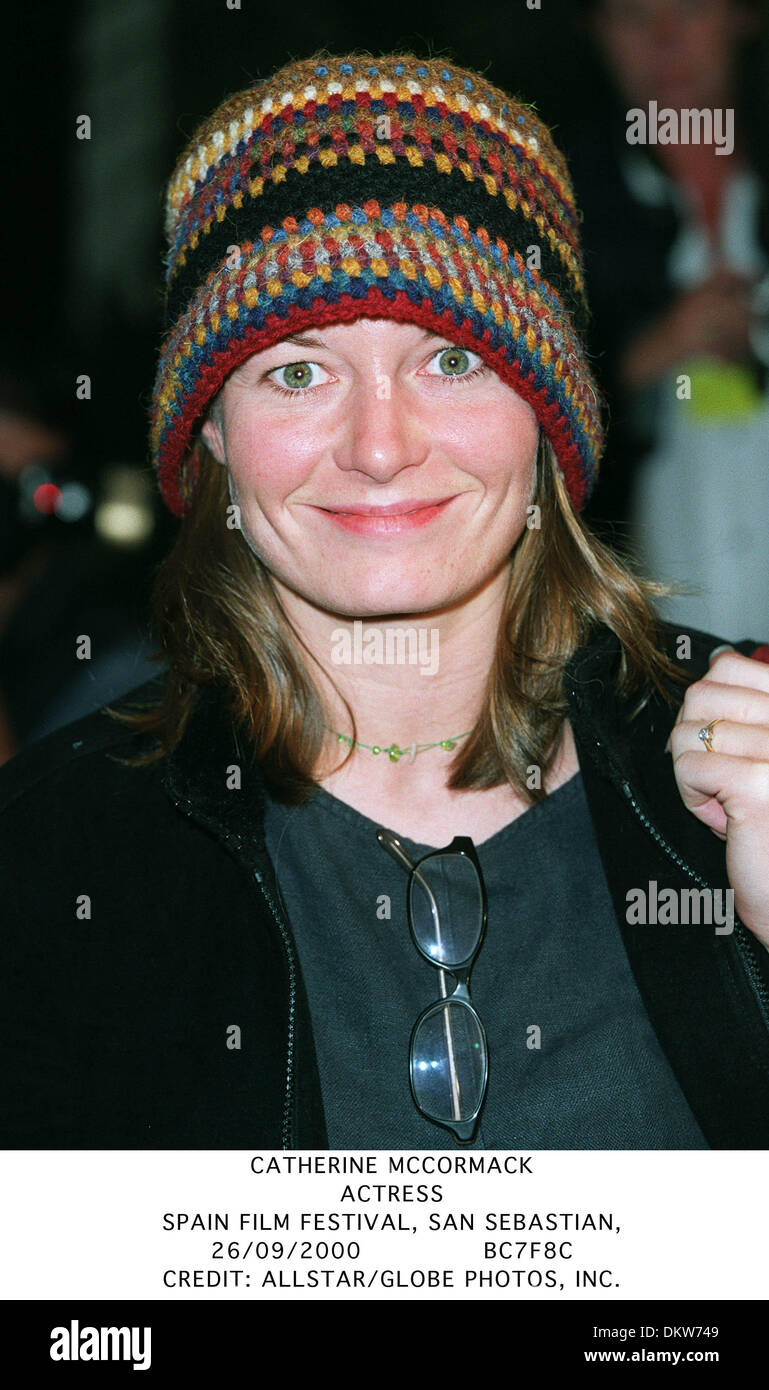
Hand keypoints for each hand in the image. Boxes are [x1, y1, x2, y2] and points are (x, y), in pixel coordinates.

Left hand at [665, 647, 768, 949]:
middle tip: (726, 781)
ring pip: (688, 731)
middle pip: (701, 694)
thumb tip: (716, 661)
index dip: (710, 706)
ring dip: (695, 773)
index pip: (729, 665)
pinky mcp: (760, 783)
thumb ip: (748, 709)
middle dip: (697, 742)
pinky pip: (686, 766)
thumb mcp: (763, 752)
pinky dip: (692, 796)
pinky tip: (726, 820)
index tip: (729, 746)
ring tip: (730, 802)